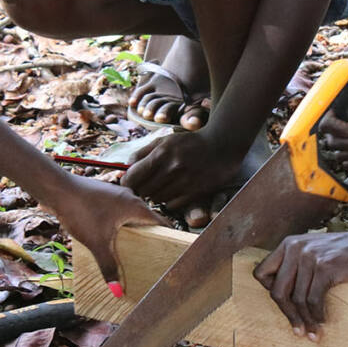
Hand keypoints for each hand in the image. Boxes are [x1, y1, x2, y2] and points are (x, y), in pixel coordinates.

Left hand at [49, 175, 164, 295]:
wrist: (58, 189)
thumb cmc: (81, 211)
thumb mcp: (97, 244)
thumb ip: (109, 267)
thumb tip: (118, 291)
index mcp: (136, 207)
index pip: (161, 222)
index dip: (168, 236)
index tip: (172, 250)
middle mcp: (130, 198)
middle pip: (146, 220)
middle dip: (148, 237)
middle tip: (149, 257)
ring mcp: (116, 195)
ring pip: (130, 215)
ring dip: (130, 230)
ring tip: (128, 250)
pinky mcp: (103, 196)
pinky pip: (117, 212)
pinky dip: (117, 224)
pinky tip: (108, 236)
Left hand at [122, 129, 244, 210]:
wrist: (222, 145)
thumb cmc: (189, 143)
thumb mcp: (165, 141)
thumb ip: (142, 153)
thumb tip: (124, 168)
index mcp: (161, 153)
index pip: (132, 177)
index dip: (127, 182)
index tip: (129, 182)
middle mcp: (172, 168)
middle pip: (142, 191)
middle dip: (140, 189)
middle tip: (145, 185)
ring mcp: (185, 182)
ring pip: (156, 199)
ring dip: (155, 195)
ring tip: (162, 186)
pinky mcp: (196, 192)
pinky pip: (172, 205)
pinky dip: (169, 201)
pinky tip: (174, 191)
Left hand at [254, 227, 347, 336]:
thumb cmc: (342, 252)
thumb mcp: (311, 249)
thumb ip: (295, 264)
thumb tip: (282, 294)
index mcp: (287, 245)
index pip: (261, 274)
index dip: (269, 292)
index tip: (285, 304)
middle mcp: (294, 249)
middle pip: (277, 291)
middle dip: (287, 314)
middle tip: (297, 329)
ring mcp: (309, 258)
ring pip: (297, 299)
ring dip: (305, 320)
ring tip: (312, 332)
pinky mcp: (325, 268)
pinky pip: (314, 300)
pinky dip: (317, 315)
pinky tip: (323, 321)